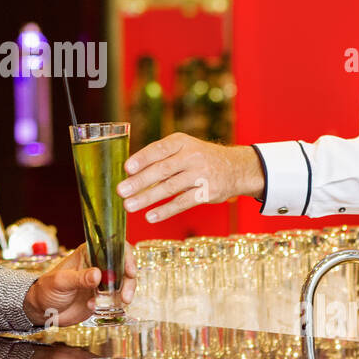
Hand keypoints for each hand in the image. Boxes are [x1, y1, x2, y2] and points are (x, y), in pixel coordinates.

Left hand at [22, 242, 137, 327]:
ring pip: (123, 284)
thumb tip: (98, 274)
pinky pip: (115, 300)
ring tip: (109, 305)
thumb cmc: (47, 289)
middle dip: (128, 282)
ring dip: (122, 295)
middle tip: (125, 297)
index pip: (113, 247)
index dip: (125, 256)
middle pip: (124, 267)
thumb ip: (79, 278)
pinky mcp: (101, 297)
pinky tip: (94, 308)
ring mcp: (101, 282)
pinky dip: (112, 305)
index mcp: (89, 253)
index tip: (130, 271)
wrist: (42, 310)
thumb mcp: (60, 282)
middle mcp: (98, 265)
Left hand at [117, 133, 262, 222]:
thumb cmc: (201, 158)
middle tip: (121, 191)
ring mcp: (201, 175)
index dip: (143, 158)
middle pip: (162, 169)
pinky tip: (151, 216)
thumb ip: (161, 157)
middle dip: (140, 181)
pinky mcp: (207, 193)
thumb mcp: (185, 149)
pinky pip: (182, 202)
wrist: (237, 168)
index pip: (160, 149)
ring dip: (147, 198)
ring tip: (130, 206)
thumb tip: (130, 172)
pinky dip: (165, 210)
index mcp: (183, 142)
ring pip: (170, 188)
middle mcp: (192, 156)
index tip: (127, 168)